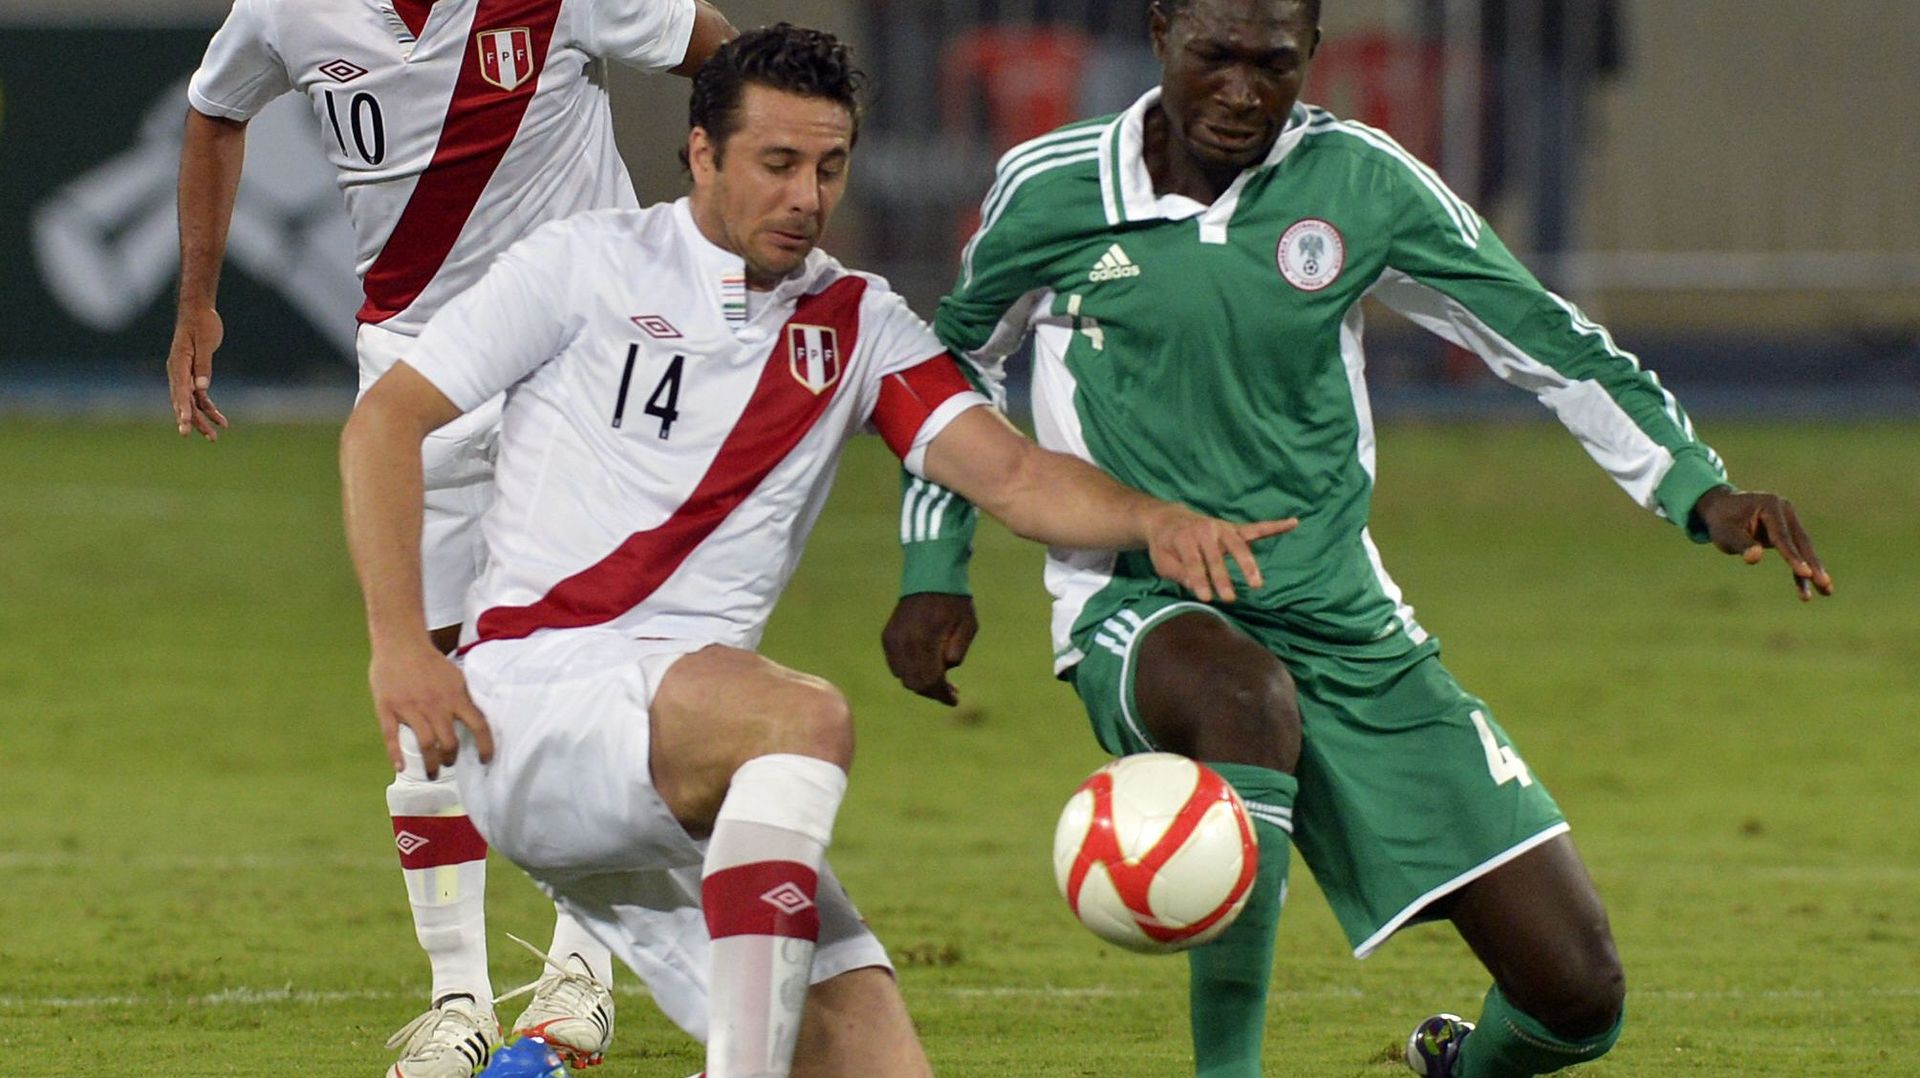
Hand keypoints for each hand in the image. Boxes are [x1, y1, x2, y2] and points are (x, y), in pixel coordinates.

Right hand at [167, 306, 228, 439]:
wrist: (199, 312)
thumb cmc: (202, 324)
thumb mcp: (206, 343)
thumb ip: (204, 365)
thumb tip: (201, 388)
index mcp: (178, 364)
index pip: (180, 391)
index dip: (182, 409)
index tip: (185, 423)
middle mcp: (178, 372)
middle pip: (182, 401)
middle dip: (189, 420)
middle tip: (194, 436)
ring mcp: (184, 375)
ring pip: (191, 402)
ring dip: (202, 419)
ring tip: (214, 437)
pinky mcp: (193, 375)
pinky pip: (199, 396)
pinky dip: (209, 408)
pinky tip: (221, 421)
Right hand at [369, 643, 494, 777]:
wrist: (400, 641)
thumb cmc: (429, 660)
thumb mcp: (456, 676)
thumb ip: (464, 698)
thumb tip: (478, 719)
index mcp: (455, 696)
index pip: (479, 726)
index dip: (485, 746)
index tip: (486, 760)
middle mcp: (436, 705)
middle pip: (449, 742)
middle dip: (451, 758)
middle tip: (448, 763)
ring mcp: (411, 708)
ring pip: (425, 744)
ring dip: (430, 763)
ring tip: (432, 771)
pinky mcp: (388, 708)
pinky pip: (392, 736)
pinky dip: (395, 755)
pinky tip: (400, 767)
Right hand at [882, 592, 978, 705]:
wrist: (930, 577)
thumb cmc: (954, 601)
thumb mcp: (968, 625)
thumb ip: (958, 651)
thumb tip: (946, 670)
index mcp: (926, 639)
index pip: (930, 680)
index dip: (942, 694)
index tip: (954, 699)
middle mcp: (905, 641)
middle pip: (915, 683)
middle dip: (933, 691)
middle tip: (950, 690)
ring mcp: (893, 640)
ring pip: (903, 677)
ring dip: (920, 682)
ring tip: (939, 678)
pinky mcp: (888, 637)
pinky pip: (895, 666)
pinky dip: (909, 671)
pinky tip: (924, 665)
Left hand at [1144, 507, 1296, 602]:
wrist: (1169, 520)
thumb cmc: (1166, 546)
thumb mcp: (1161, 561)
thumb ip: (1177, 573)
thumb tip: (1195, 586)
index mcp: (1183, 537)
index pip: (1193, 562)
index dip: (1199, 580)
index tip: (1206, 598)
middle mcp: (1204, 529)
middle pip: (1216, 556)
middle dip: (1223, 578)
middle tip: (1229, 598)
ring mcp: (1221, 528)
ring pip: (1238, 546)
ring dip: (1248, 565)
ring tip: (1257, 584)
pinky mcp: (1234, 529)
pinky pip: (1257, 528)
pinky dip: (1275, 526)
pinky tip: (1293, 523)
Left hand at [1691, 486, 1833, 601]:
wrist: (1721, 507)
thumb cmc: (1722, 521)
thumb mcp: (1724, 533)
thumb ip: (1741, 544)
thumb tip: (1754, 558)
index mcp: (1770, 506)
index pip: (1782, 536)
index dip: (1792, 556)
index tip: (1805, 573)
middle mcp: (1785, 510)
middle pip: (1800, 542)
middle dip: (1812, 565)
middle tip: (1825, 584)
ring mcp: (1789, 519)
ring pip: (1803, 548)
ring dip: (1813, 570)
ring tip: (1827, 592)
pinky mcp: (1788, 531)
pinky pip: (1797, 552)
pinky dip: (1800, 569)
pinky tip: (1806, 589)